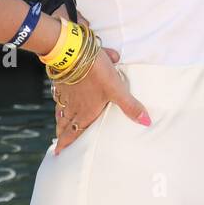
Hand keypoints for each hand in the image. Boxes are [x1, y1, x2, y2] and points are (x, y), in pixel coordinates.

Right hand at [51, 38, 150, 154]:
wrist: (73, 51)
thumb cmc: (96, 73)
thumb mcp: (117, 89)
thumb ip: (130, 106)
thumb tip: (146, 122)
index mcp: (85, 111)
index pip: (75, 132)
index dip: (66, 143)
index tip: (59, 152)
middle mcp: (73, 105)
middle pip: (65, 123)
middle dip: (62, 134)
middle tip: (58, 143)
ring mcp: (65, 93)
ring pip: (60, 110)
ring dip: (59, 120)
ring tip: (58, 125)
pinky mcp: (61, 81)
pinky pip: (58, 95)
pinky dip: (57, 101)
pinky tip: (58, 98)